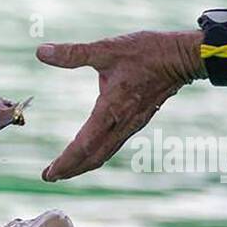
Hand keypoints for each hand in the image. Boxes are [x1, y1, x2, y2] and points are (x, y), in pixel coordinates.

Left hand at [36, 31, 204, 180]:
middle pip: (93, 157)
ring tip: (65, 170)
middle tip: (50, 177)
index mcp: (111, 109)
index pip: (83, 145)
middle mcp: (122, 123)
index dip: (65, 162)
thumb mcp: (107, 49)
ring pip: (104, 153)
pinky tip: (90, 151)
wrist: (184, 57)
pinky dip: (97, 154)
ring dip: (83, 165)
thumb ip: (73, 53)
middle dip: (70, 170)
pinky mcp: (137, 121)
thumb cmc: (148, 52)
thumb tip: (42, 51)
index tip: (49, 174)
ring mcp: (131, 125)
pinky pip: (113, 145)